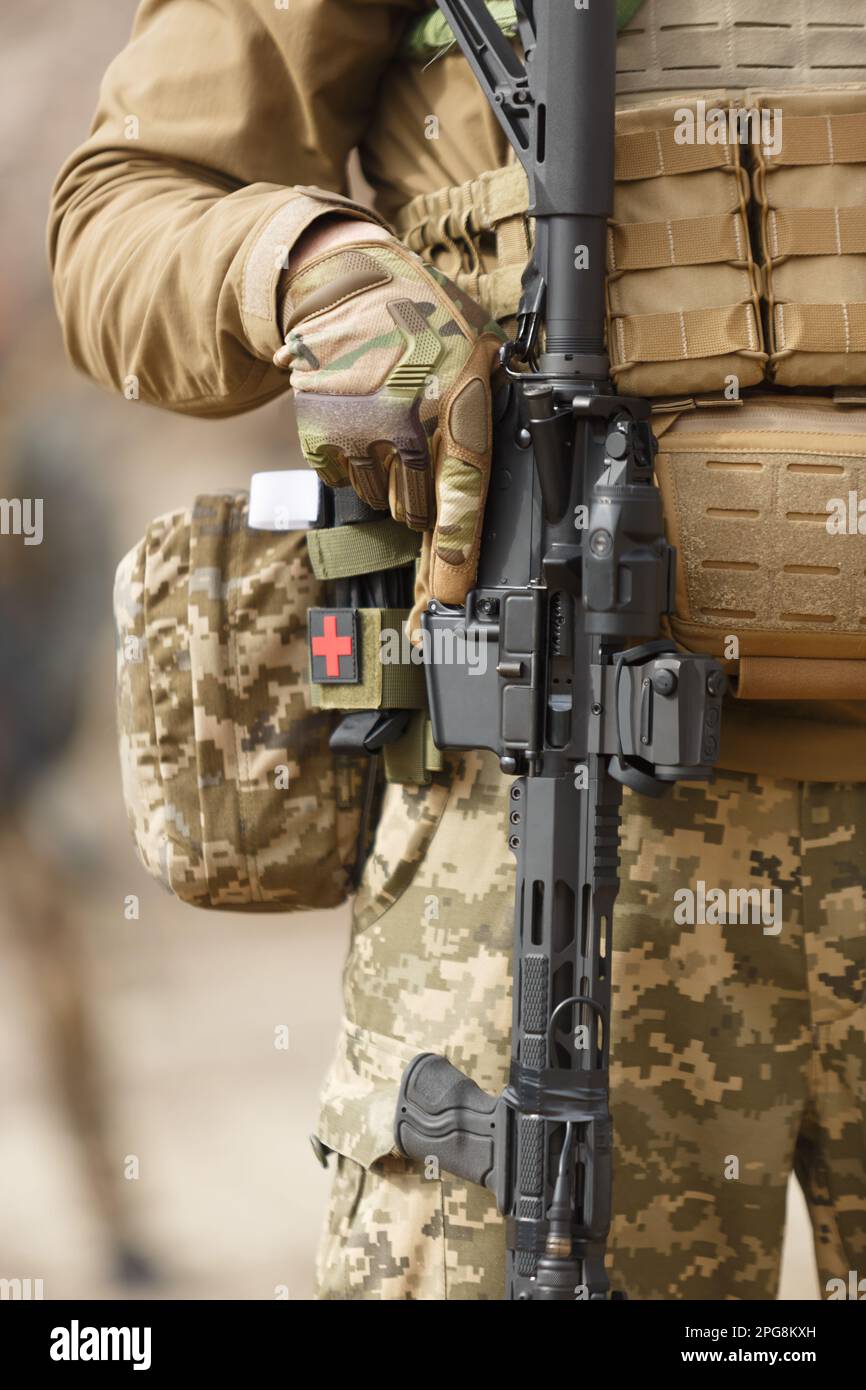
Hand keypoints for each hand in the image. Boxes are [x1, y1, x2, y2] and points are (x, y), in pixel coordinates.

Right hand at [274, 221, 503, 605]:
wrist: (344, 282)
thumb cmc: (423, 315)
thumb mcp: (479, 347)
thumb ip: (489, 409)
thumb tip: (508, 465)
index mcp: (452, 407)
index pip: (459, 493)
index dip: (455, 549)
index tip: (449, 591)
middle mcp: (403, 426)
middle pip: (415, 511)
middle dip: (421, 496)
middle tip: (420, 452)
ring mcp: (356, 433)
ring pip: (379, 499)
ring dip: (386, 475)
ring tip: (389, 422)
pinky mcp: (319, 435)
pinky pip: (343, 481)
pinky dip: (352, 461)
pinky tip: (358, 419)